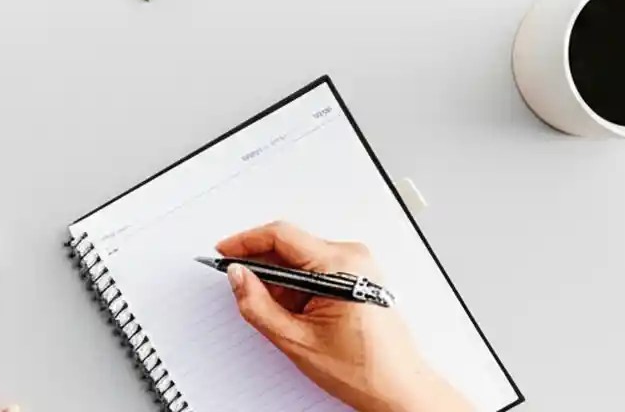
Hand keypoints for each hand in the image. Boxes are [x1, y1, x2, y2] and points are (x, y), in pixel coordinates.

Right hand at [217, 223, 472, 411]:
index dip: (245, 241)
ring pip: (301, 259)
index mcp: (340, 265)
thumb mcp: (296, 340)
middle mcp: (353, 257)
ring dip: (281, 281)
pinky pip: (317, 268)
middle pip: (290, 245)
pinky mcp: (358, 275)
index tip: (224, 251)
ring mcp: (358, 265)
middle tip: (242, 288)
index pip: (281, 236)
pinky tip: (297, 313)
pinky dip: (298, 286)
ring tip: (281, 315)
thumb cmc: (363, 369)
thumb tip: (237, 277)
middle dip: (262, 266)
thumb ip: (258, 305)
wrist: (399, 388)